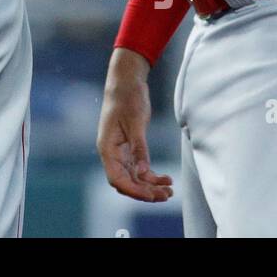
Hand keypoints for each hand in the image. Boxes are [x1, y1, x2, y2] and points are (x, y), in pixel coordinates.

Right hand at [96, 48, 172, 202]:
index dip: (133, 190)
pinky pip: (139, 168)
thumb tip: (143, 172)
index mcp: (107, 147)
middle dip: (145, 191)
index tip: (151, 196)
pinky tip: (166, 178)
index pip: (116, 178)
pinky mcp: (129, 147)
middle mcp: (112, 153)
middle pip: (126, 181)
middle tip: (166, 195)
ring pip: (134, 177)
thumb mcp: (135, 122)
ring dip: (150, 186)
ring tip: (169, 190)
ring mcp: (120, 151)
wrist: (126, 81)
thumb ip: (139, 148)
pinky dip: (151, 176)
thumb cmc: (127, 98)